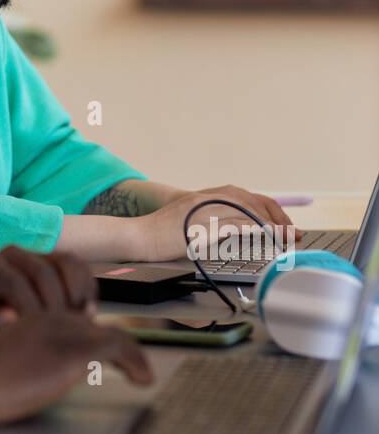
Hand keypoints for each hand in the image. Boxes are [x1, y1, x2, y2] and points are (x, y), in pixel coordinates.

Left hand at [0, 245, 96, 345]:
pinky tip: (85, 313)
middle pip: (43, 272)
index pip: (16, 284)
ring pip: (67, 262)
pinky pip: (79, 266)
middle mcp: (11, 253)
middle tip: (63, 334)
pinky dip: (87, 288)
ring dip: (77, 294)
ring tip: (78, 323)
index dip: (32, 311)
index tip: (40, 337)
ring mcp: (36, 253)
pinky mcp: (55, 259)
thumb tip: (9, 319)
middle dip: (56, 306)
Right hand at [0, 311, 153, 425]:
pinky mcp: (76, 349)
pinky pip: (119, 347)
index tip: (114, 350)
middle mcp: (55, 317)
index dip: (99, 333)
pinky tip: (143, 378)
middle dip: (119, 346)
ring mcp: (67, 330)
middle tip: (136, 367)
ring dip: (131, 355)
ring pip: (114, 335)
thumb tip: (59, 369)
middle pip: (99, 327)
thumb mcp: (13, 357)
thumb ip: (36, 354)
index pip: (79, 317)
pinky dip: (136, 363)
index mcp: (38, 316)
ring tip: (141, 374)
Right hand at [132, 185, 300, 264]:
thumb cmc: (160, 236)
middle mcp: (208, 197)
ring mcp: (205, 208)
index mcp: (206, 196)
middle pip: (251, 199)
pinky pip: (239, 223)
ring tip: (289, 238)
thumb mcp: (189, 224)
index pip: (245, 196)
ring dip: (273, 224)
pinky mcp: (204, 223)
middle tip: (294, 233)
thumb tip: (236, 234)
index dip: (268, 209)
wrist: (138, 237)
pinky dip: (259, 230)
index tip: (283, 225)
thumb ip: (210, 223)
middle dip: (277, 215)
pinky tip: (270, 238)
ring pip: (249, 210)